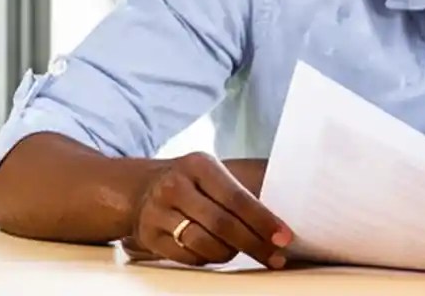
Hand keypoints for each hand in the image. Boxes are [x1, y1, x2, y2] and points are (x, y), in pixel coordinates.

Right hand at [121, 152, 291, 268]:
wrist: (141, 188)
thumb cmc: (190, 181)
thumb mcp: (212, 171)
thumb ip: (240, 190)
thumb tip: (282, 217)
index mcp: (199, 165)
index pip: (237, 198)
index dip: (263, 220)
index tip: (283, 237)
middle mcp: (175, 186)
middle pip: (222, 224)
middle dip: (254, 243)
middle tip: (275, 256)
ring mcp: (158, 212)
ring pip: (204, 244)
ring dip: (231, 253)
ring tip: (243, 251)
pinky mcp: (149, 237)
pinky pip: (188, 257)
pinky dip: (209, 259)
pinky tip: (218, 253)